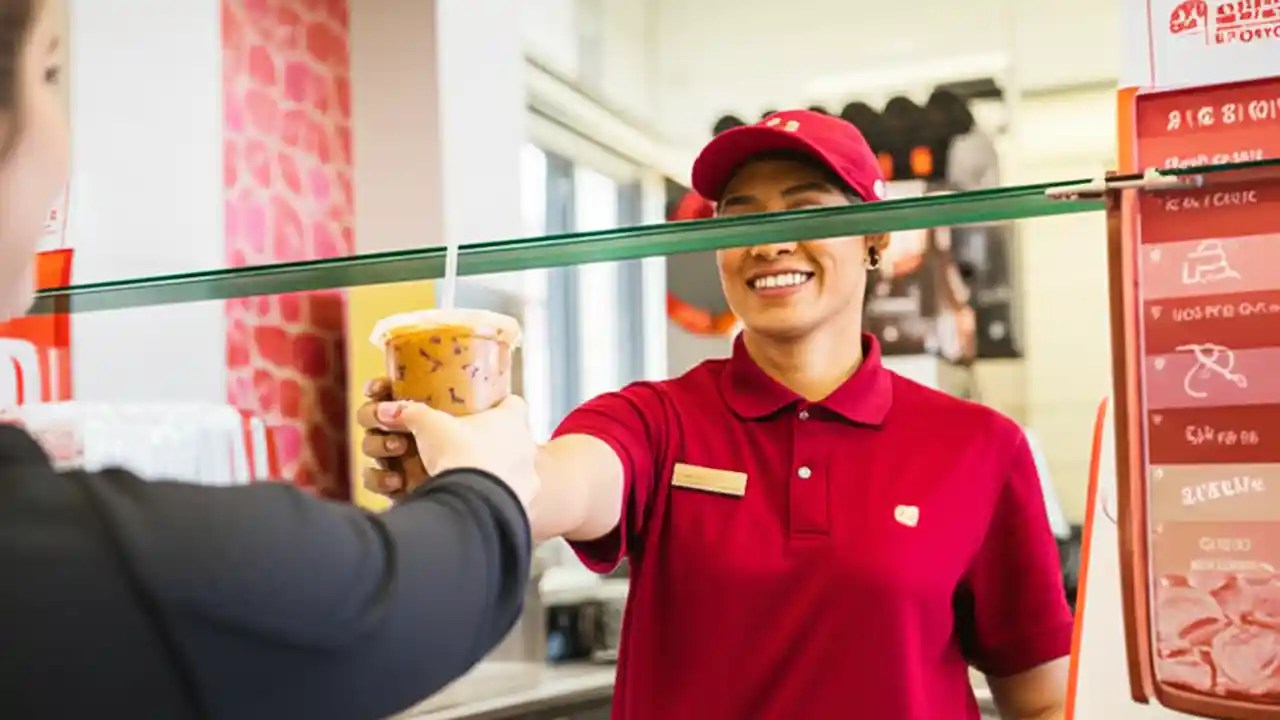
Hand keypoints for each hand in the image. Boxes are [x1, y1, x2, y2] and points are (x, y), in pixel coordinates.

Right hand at [356, 379, 540, 508]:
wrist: (474, 505)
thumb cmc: (460, 455)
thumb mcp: (431, 427)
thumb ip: (412, 414)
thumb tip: (389, 410)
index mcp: (512, 420)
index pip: (511, 403)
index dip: (495, 405)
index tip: (478, 409)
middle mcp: (525, 448)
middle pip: (509, 438)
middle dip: (482, 444)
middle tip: (456, 448)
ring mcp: (525, 480)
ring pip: (507, 472)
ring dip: (482, 474)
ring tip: (454, 478)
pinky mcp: (519, 509)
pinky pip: (504, 503)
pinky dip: (482, 501)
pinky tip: (460, 502)